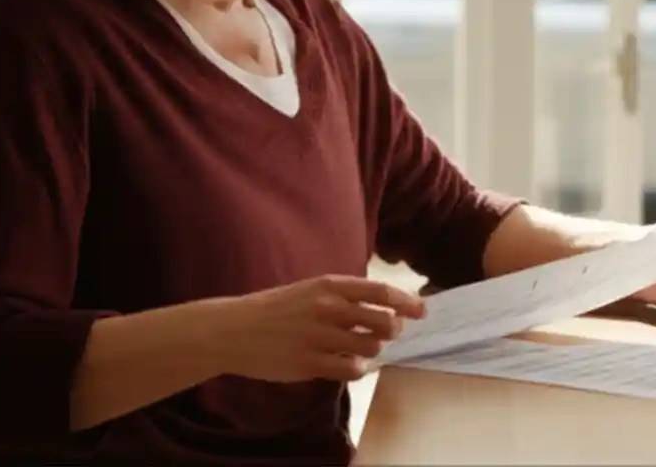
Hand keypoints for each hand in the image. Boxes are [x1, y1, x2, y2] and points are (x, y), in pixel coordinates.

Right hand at [215, 274, 424, 382]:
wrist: (233, 330)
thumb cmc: (277, 309)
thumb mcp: (310, 290)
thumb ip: (344, 296)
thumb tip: (385, 306)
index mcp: (329, 285)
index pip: (380, 292)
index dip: (406, 302)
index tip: (422, 310)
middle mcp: (326, 308)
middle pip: (383, 321)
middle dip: (393, 330)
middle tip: (389, 334)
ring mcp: (318, 336)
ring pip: (370, 347)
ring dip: (373, 350)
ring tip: (359, 348)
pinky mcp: (308, 363)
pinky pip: (350, 369)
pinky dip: (356, 369)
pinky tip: (347, 364)